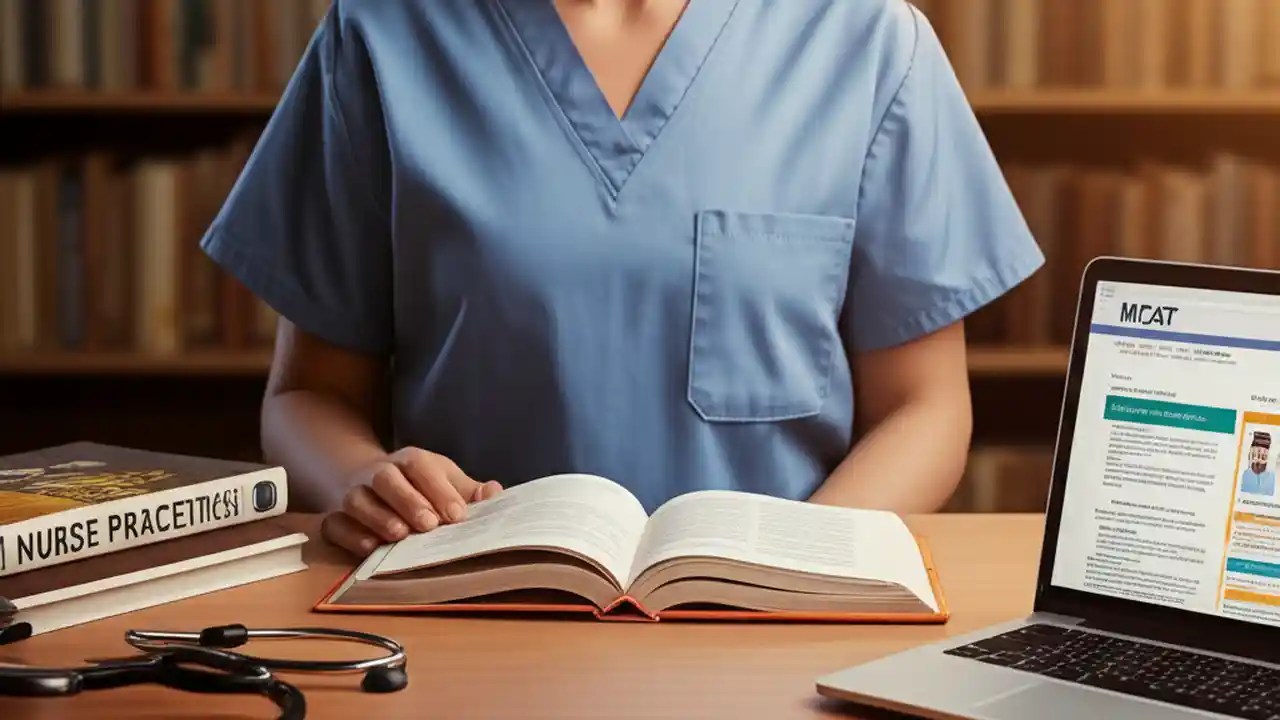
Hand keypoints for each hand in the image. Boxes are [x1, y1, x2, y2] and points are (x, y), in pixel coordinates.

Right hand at [321, 447, 501, 555]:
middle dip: (407, 501)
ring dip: (378, 517)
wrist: (368, 482)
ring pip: (357, 500)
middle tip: (428, 525)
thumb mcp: (445, 481)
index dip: (439, 490)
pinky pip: (335, 524)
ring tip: (400, 535)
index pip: (421, 467)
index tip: (457, 516)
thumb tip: (495, 493)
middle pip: (386, 479)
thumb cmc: (419, 486)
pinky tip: (370, 548)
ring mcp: (353, 494)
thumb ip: (469, 491)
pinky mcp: (334, 516)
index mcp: (409, 461)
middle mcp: (378, 473)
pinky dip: (350, 535)